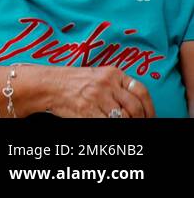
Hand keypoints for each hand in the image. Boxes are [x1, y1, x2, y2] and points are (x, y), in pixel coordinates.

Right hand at [30, 65, 155, 117]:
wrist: (48, 84)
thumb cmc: (72, 80)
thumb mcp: (97, 75)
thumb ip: (116, 86)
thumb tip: (137, 104)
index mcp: (112, 73)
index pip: (140, 91)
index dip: (149, 107)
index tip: (149, 116)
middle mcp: (106, 84)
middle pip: (135, 107)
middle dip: (139, 119)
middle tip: (137, 123)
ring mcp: (97, 98)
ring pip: (122, 117)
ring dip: (123, 122)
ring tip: (119, 121)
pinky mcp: (88, 110)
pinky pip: (107, 122)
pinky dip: (109, 124)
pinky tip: (104, 121)